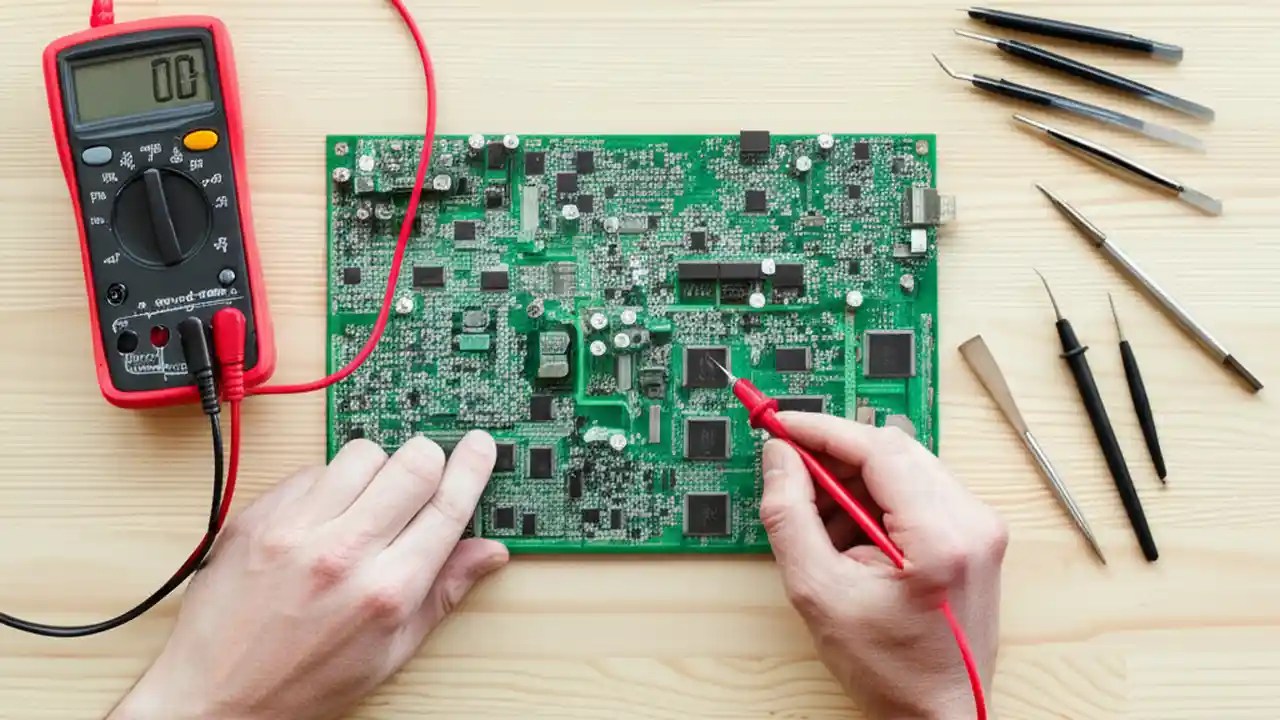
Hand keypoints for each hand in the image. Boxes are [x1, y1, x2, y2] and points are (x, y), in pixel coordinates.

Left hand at [109, 432, 507, 719]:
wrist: (215, 698)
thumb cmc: (302, 684)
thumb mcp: (390, 653)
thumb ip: (443, 593)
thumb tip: (488, 552)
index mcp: (388, 591)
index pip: (448, 507)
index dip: (472, 468)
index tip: (481, 446)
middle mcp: (344, 553)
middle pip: (413, 464)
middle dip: (428, 460)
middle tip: (424, 474)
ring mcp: (297, 530)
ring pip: (362, 454)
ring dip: (376, 468)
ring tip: (368, 500)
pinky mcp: (259, 518)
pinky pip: (310, 470)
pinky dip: (326, 483)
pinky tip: (323, 515)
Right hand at [760, 413, 1006, 719]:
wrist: (936, 713)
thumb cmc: (890, 669)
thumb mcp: (817, 592)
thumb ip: (790, 516)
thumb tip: (780, 460)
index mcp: (942, 536)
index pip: (877, 448)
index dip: (821, 429)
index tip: (781, 423)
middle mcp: (973, 521)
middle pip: (892, 450)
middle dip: (835, 457)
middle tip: (792, 475)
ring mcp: (980, 526)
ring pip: (903, 466)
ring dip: (855, 482)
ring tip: (824, 526)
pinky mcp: (975, 533)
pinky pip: (917, 490)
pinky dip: (876, 500)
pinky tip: (852, 537)